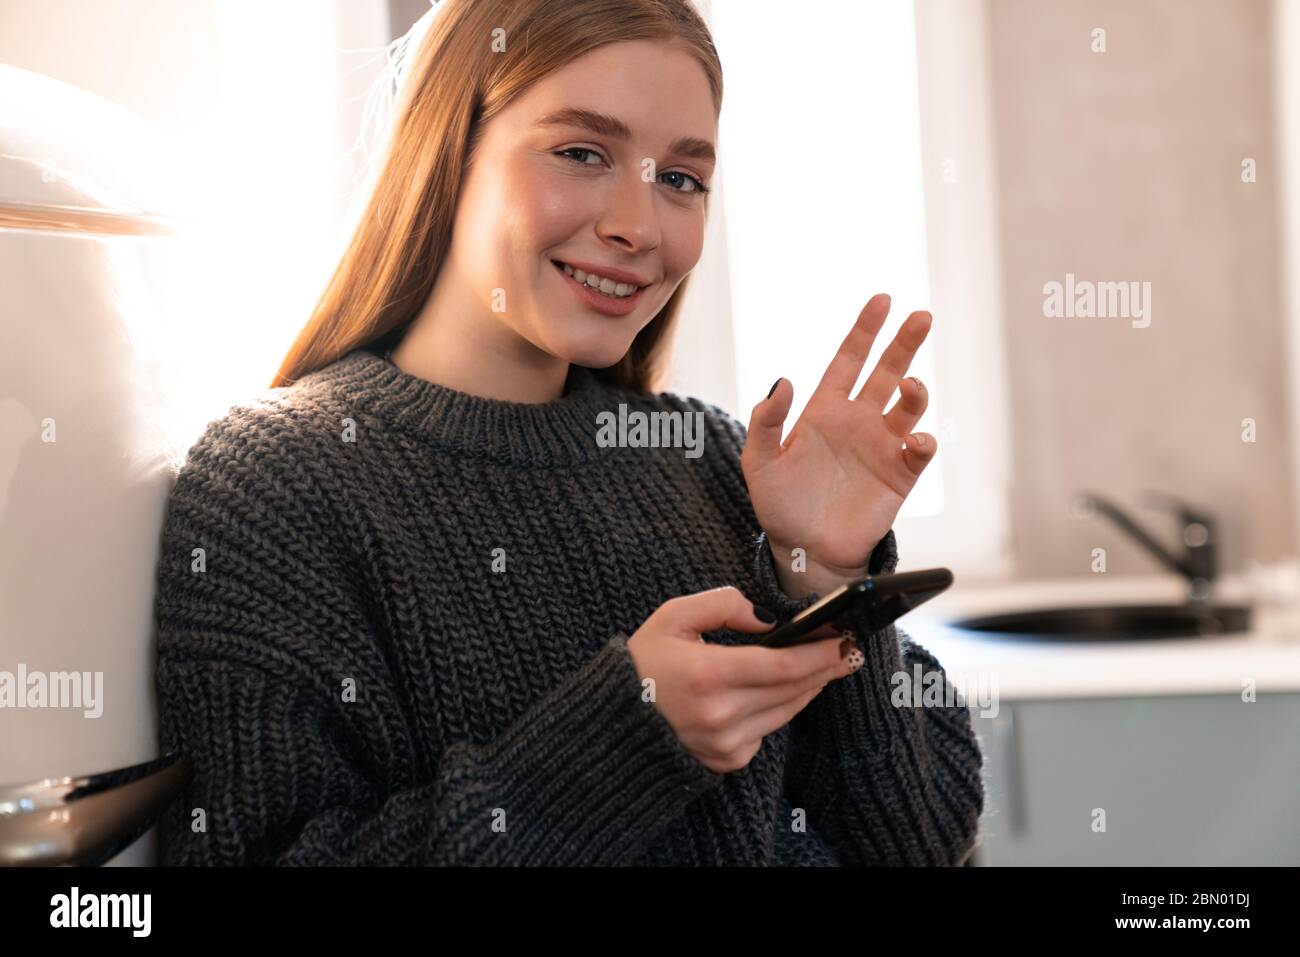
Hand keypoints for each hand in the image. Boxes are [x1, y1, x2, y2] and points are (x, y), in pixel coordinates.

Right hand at [625, 587, 861, 773]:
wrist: (616, 720)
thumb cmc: (644, 663)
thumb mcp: (673, 616)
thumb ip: (723, 604)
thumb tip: (769, 620)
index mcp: (709, 674)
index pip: (784, 666)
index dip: (821, 654)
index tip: (844, 640)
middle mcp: (721, 714)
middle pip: (794, 689)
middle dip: (825, 668)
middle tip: (848, 650)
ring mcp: (726, 742)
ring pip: (787, 712)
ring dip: (809, 688)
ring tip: (828, 667)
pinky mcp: (727, 760)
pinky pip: (768, 731)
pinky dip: (779, 709)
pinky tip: (784, 692)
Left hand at [742, 293, 937, 597]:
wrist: (803, 550)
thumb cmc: (780, 504)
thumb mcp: (759, 462)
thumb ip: (765, 422)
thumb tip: (783, 382)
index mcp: (826, 410)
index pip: (850, 360)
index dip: (865, 330)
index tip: (881, 300)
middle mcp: (858, 422)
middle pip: (888, 371)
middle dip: (905, 343)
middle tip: (921, 316)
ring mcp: (881, 447)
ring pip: (909, 405)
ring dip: (914, 390)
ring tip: (908, 385)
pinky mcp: (898, 476)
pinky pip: (919, 450)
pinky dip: (922, 440)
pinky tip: (913, 439)